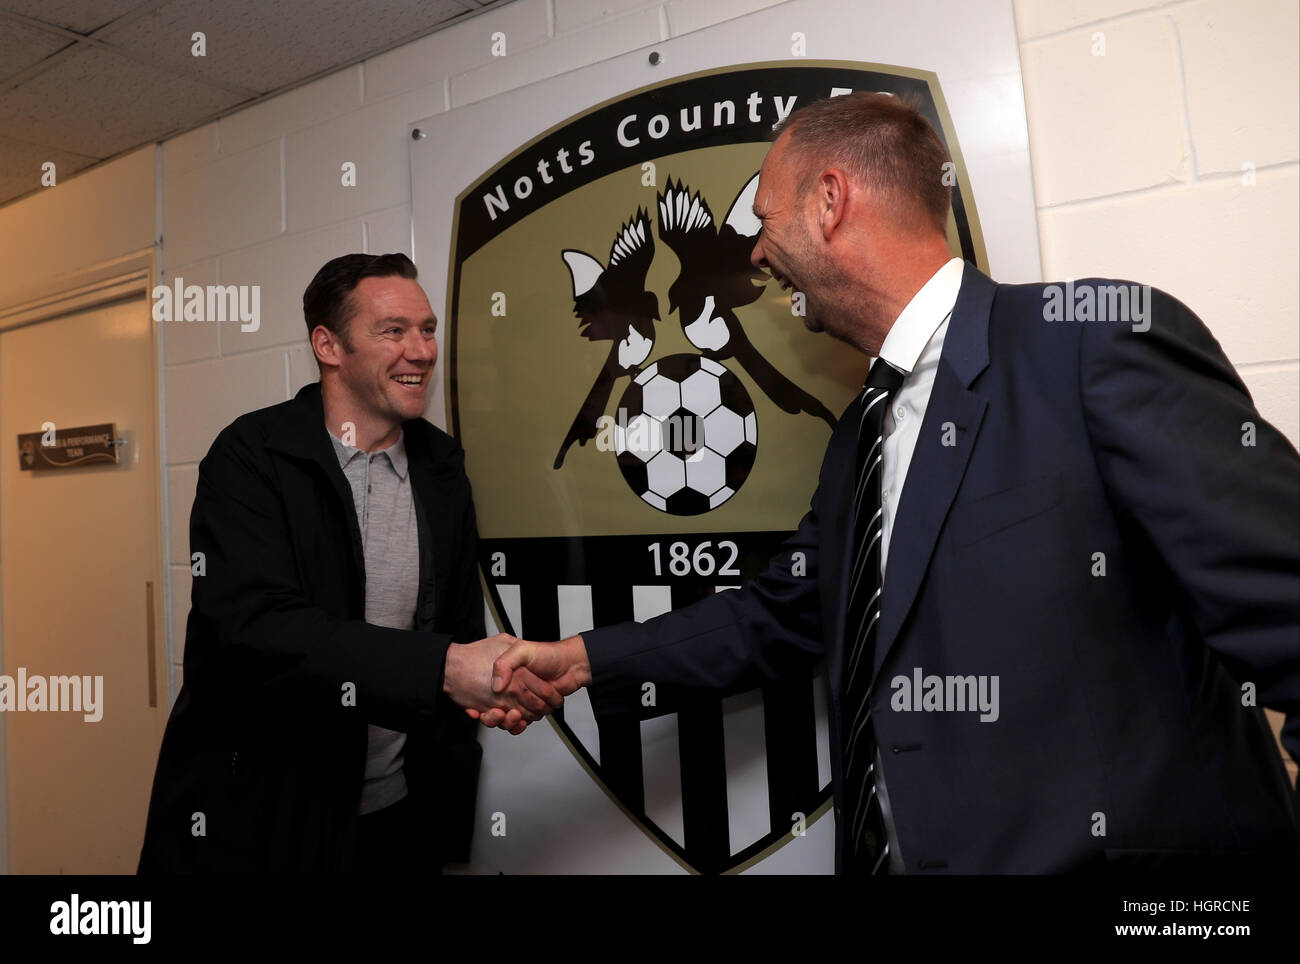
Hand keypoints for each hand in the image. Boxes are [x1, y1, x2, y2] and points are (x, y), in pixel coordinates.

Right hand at [470, 635, 591, 729]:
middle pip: (494, 709)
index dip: (480, 702)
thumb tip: (496, 686)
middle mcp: (511, 688)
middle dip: (493, 716)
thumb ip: (505, 663)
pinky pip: (520, 723)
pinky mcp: (531, 710)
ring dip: (506, 722)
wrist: (571, 666)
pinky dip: (518, 726)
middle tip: (497, 712)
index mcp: (506, 675)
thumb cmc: (548, 654)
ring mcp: (521, 700)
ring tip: (511, 716)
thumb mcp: (522, 650)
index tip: (478, 707)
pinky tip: (519, 723)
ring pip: (506, 719)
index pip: (486, 693)